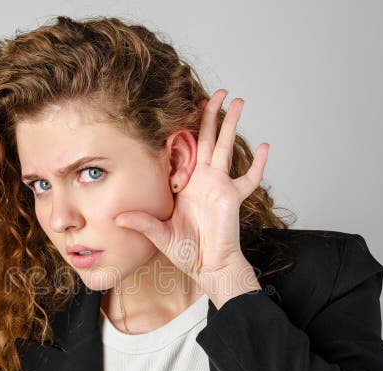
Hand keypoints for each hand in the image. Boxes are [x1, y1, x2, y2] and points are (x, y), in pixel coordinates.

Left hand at [114, 88, 269, 286]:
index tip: (183, 105)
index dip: (184, 127)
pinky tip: (264, 146)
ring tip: (239, 101)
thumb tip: (117, 218)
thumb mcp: (160, 235)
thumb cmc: (186, 252)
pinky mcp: (233, 197)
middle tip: (216, 92)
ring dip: (232, 124)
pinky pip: (248, 178)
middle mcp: (203, 179)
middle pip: (206, 139)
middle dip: (211, 115)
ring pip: (226, 147)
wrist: (208, 267)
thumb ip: (142, 223)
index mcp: (184, 182)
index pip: (183, 148)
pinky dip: (258, 164)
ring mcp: (220, 185)